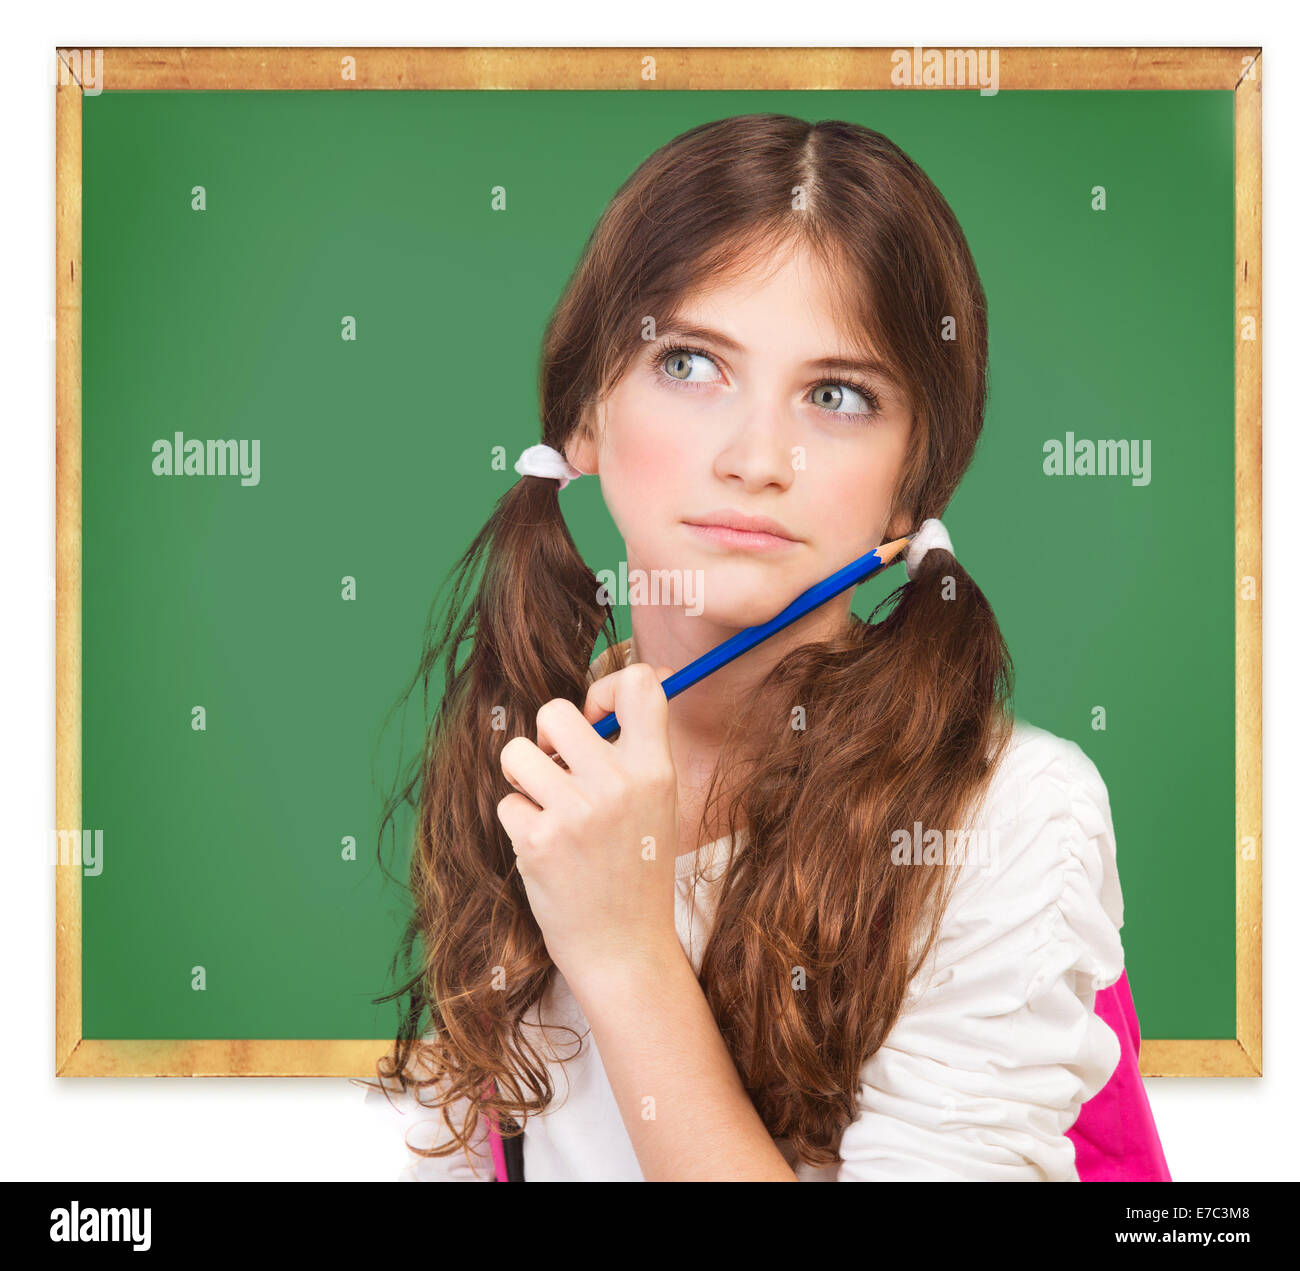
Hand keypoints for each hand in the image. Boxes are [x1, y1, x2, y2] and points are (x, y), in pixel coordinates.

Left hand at [496, 662, 680, 991]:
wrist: (625, 950)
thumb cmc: (635, 871)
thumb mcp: (657, 804)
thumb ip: (638, 750)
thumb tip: (628, 682)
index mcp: (656, 769)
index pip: (642, 683)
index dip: (607, 685)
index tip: (596, 716)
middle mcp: (619, 785)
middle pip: (555, 710)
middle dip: (543, 736)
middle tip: (554, 766)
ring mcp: (578, 813)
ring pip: (516, 753)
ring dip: (522, 777)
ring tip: (544, 806)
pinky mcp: (540, 841)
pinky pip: (508, 802)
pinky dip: (518, 822)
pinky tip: (545, 849)